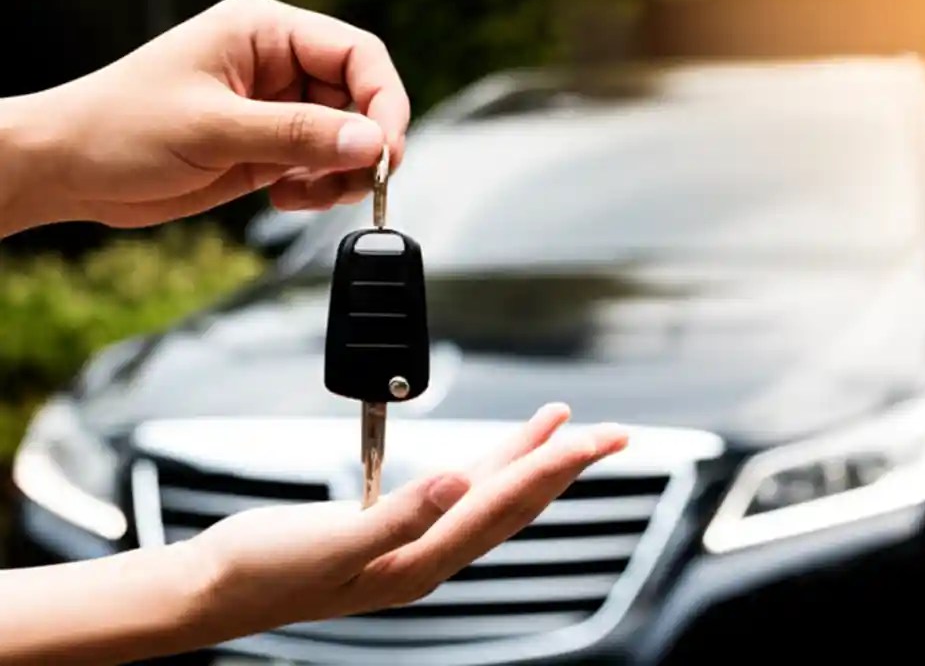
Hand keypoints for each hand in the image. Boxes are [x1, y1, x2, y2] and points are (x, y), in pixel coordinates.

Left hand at [1, 0, 408, 232]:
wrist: (69, 170)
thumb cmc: (118, 127)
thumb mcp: (214, 128)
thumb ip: (298, 135)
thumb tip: (371, 142)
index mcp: (264, 32)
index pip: (357, 54)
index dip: (383, 101)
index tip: (387, 149)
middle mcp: (277, 66)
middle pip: (361, 100)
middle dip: (364, 147)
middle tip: (357, 182)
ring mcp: (275, 109)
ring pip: (348, 140)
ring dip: (342, 174)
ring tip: (306, 193)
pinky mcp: (269, 148)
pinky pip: (322, 167)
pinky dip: (319, 190)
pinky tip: (283, 198)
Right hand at [178, 403, 626, 639]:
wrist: (216, 591)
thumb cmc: (263, 572)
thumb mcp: (328, 543)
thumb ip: (395, 516)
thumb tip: (454, 483)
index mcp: (419, 560)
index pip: (502, 504)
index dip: (550, 467)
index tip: (591, 438)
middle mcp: (430, 555)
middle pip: (515, 503)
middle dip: (564, 466)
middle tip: (611, 434)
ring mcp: (416, 544)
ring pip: (493, 497)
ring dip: (533, 461)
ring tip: (567, 429)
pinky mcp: (395, 528)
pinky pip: (462, 494)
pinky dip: (491, 467)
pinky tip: (501, 455)